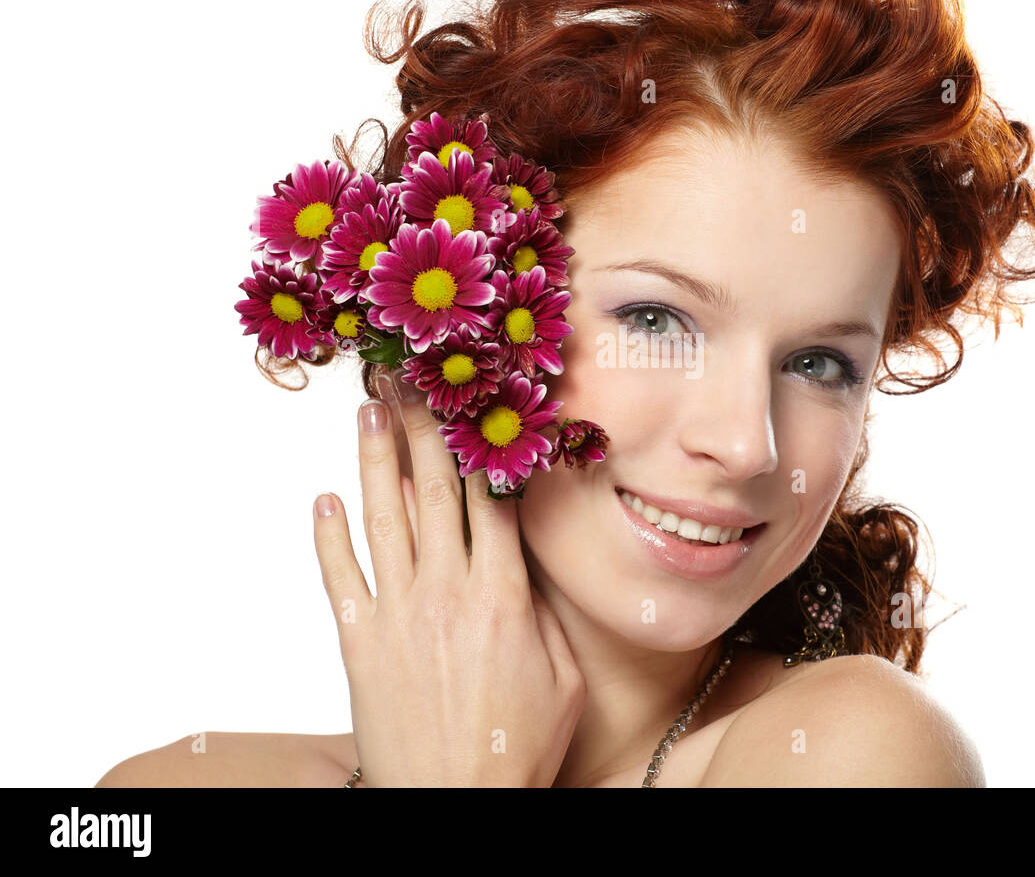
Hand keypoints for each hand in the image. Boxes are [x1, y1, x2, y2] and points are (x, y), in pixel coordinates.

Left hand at [311, 370, 586, 786]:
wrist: (453, 801)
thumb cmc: (517, 748)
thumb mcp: (563, 677)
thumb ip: (544, 613)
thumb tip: (526, 565)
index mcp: (502, 595)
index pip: (489, 498)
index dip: (480, 443)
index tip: (472, 399)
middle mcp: (445, 591)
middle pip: (433, 491)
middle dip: (421, 428)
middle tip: (408, 379)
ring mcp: (396, 613)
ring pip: (384, 519)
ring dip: (376, 460)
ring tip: (367, 412)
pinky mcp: (359, 642)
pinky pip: (339, 577)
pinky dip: (328, 536)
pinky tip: (324, 499)